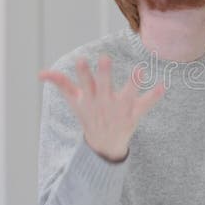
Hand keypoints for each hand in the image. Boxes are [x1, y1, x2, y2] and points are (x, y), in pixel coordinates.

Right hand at [39, 55, 165, 161]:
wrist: (103, 145)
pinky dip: (154, 96)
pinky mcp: (134, 115)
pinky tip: (163, 85)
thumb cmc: (89, 115)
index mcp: (89, 98)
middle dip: (104, 73)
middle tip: (105, 58)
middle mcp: (104, 102)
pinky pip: (146, 105)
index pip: (84, 83)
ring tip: (140, 69)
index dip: (82, 73)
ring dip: (133, 82)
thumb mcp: (74, 102)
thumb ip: (60, 84)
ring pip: (127, 94)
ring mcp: (120, 109)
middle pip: (103, 86)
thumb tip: (40, 73)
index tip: (81, 60)